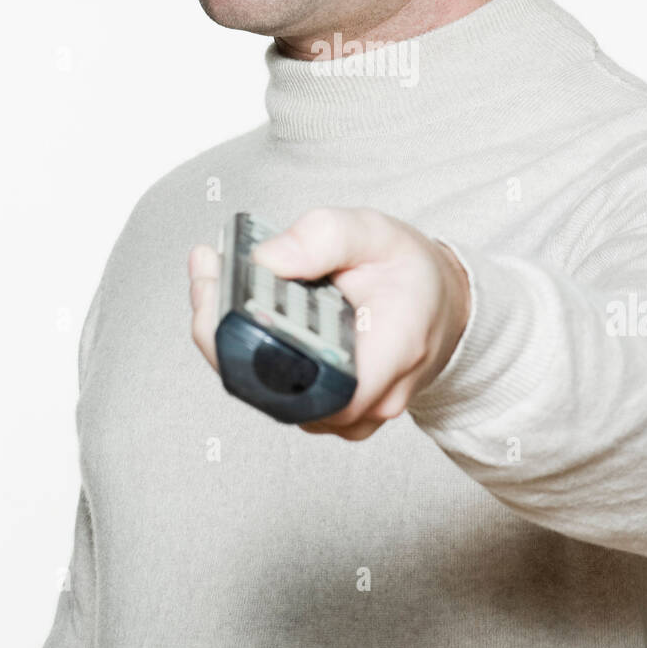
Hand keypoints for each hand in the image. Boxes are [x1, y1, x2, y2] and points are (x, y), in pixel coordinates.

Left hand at [187, 207, 470, 439]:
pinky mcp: (325, 409)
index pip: (313, 382)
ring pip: (266, 393)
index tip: (225, 295)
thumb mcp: (379, 234)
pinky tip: (233, 306)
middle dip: (226, 333)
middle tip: (208, 271)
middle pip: (274, 390)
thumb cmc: (412, 275)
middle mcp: (368, 400)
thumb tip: (267, 260)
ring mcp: (345, 413)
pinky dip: (246, 349)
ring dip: (231, 339)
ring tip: (214, 277)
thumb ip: (326, 237)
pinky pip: (272, 390)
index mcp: (391, 355)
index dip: (257, 347)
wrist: (438, 305)